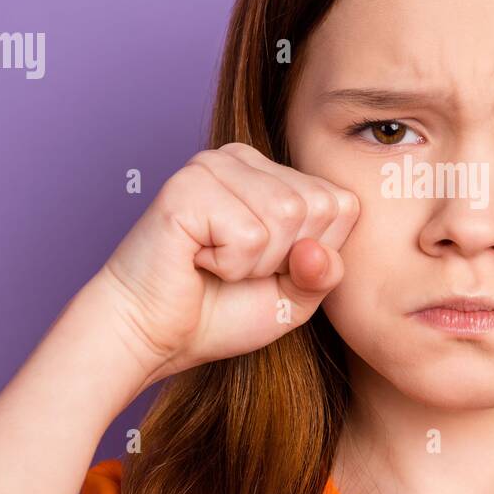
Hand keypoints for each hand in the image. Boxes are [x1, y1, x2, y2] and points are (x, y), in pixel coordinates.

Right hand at [94, 142, 360, 387]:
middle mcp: (243, 158)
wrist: (151, 336)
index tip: (269, 268)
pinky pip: (249, 234)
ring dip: (256, 264)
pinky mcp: (188, 186)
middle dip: (286, 259)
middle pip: (318, 208)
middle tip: (237, 268)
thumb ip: (326, 271)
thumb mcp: (295, 298)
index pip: (343, 204)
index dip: (315, 254)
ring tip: (217, 263)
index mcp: (273, 173)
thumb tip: (318, 250)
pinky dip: (229, 266)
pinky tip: (196, 260)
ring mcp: (213, 166)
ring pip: (287, 216)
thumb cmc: (219, 312)